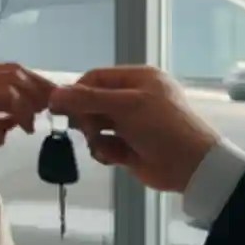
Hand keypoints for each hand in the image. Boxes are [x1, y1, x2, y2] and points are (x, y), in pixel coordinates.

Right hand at [0, 62, 54, 209]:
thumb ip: (1, 111)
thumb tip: (35, 104)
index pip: (12, 69)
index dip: (39, 83)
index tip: (55, 99)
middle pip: (14, 77)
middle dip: (38, 96)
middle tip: (45, 116)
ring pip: (8, 95)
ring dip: (25, 114)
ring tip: (27, 129)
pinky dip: (0, 136)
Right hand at [48, 65, 218, 192]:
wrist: (190, 166)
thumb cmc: (161, 126)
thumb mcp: (126, 106)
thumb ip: (88, 99)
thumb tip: (54, 94)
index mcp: (139, 79)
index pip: (97, 78)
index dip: (78, 90)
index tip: (59, 106)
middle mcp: (134, 98)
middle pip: (93, 101)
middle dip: (86, 116)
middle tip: (85, 129)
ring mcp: (132, 124)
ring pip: (96, 125)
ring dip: (94, 136)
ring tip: (102, 144)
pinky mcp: (129, 147)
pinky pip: (104, 144)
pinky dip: (104, 151)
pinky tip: (113, 157)